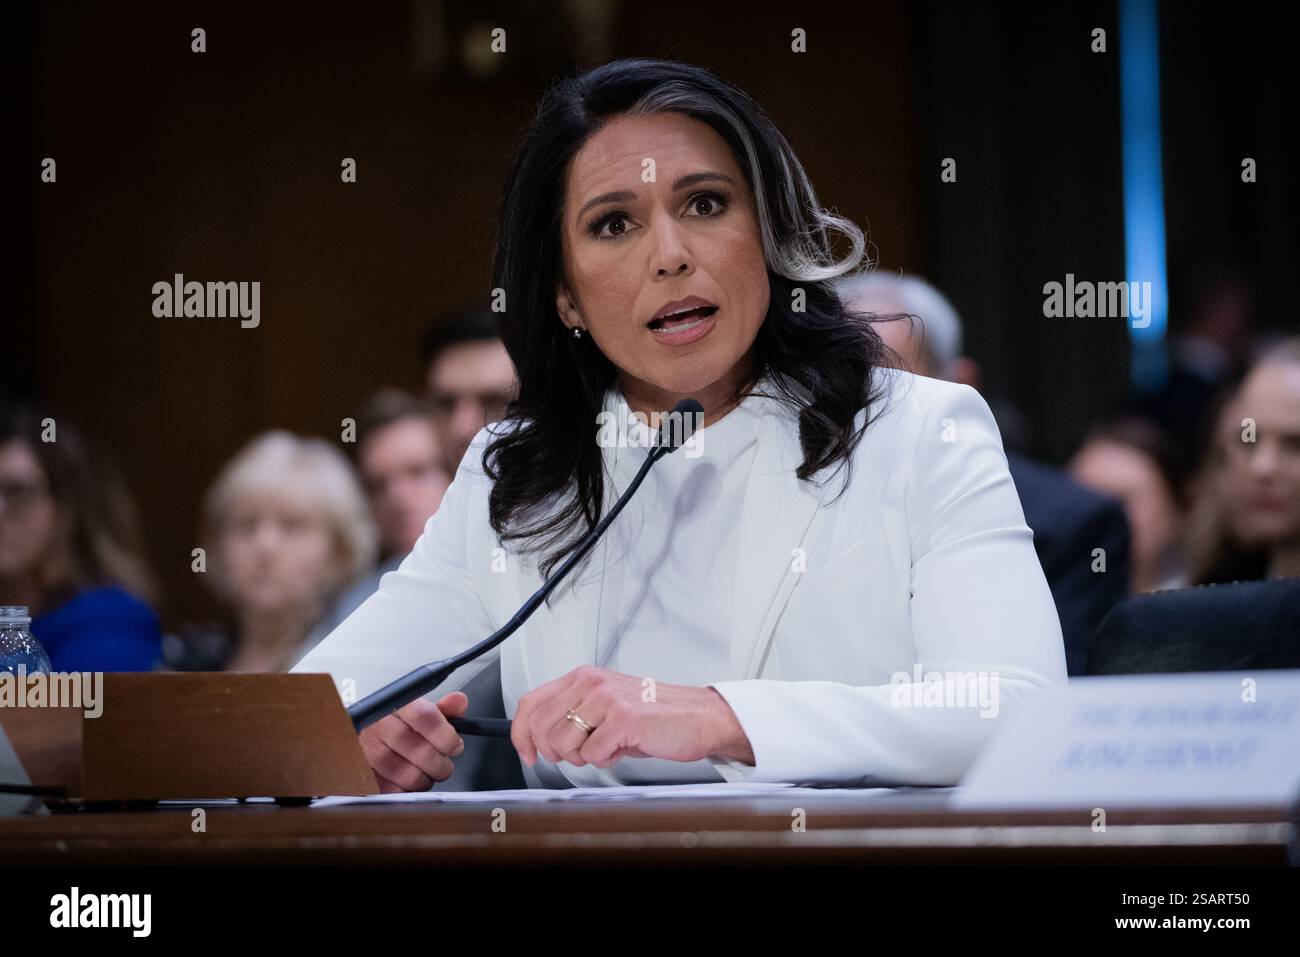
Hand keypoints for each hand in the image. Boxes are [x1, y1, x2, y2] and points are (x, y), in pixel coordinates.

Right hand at [358, 691, 467, 791]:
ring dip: (427, 779)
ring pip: (411, 777)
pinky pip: (395, 791)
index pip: (425, 717)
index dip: (447, 736)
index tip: (455, 745)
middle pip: (421, 753)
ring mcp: (368, 753)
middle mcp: (379, 727)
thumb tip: (459, 702)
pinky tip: (409, 780)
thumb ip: (442, 708)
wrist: (354, 733)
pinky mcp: (364, 776)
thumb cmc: (391, 723)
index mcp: (395, 706)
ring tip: (427, 773)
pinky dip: (408, 790)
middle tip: (444, 764)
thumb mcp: (415, 710)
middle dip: (441, 764)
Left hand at [510, 666, 753, 770]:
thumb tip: (540, 738)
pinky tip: (622, 749)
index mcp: (584, 677)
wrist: (699, 717)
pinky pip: (592, 754)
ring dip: (583, 757)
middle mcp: (592, 683)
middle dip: (553, 752)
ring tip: (607, 748)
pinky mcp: (623, 719)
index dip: (521, 734)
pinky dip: (605, 760)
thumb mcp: (607, 705)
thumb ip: (575, 714)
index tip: (527, 753)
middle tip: (577, 755)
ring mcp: (607, 699)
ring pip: (564, 743)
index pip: (531, 702)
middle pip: (541, 726)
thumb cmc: (656, 714)